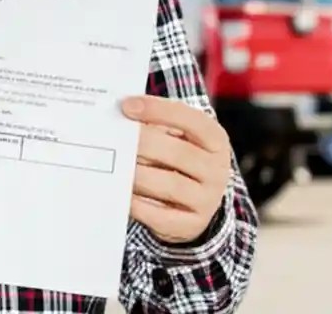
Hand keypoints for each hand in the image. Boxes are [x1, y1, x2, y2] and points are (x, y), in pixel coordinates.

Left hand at [121, 95, 231, 244]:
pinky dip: (139, 205)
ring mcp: (207, 199)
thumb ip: (155, 126)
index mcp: (215, 140)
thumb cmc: (177, 161)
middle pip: (178, 152)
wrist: (194, 203)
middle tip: (114, 139)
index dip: (158, 110)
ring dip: (138, 174)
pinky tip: (123, 194)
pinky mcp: (192, 225)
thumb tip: (121, 116)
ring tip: (116, 167)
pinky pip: (162, 216)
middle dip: (142, 143)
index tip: (127, 106)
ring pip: (169, 184)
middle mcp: (217, 170)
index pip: (191, 119)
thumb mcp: (176, 139)